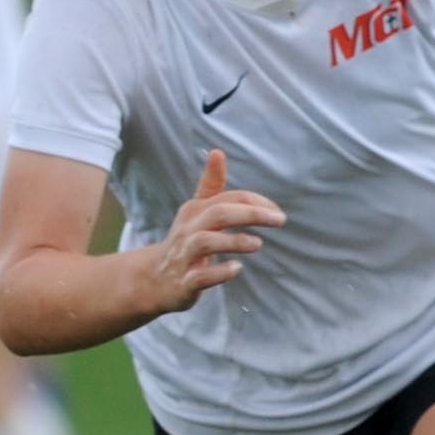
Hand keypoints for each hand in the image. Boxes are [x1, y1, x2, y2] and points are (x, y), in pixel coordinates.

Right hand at [144, 149, 283, 312]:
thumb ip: (211, 185)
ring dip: (234, 241)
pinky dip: (219, 272)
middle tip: (279, 220)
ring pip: (206, 242)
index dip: (255, 202)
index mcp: (195, 211)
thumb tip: (218, 152)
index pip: (228, 198)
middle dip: (250, 214)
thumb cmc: (185, 241)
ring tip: (257, 243)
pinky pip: (200, 276)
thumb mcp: (196, 211)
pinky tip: (236, 268)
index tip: (277, 212)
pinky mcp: (185, 282)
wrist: (154, 279)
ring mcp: (184, 256)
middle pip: (218, 213)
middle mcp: (188, 230)